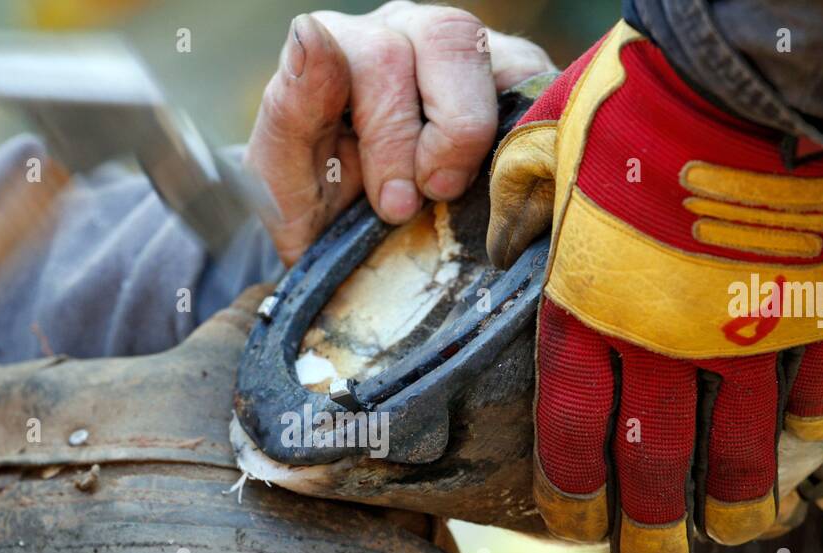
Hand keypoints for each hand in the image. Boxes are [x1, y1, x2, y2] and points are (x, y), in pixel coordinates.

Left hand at [246, 1, 551, 264]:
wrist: (358, 252)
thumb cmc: (317, 211)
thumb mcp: (283, 178)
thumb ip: (291, 106)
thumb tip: (310, 34)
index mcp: (341, 47)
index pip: (376, 54)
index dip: (391, 133)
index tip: (392, 203)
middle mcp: (404, 31)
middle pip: (442, 38)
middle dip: (434, 139)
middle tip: (411, 208)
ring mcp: (463, 50)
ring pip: (492, 52)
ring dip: (473, 136)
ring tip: (448, 196)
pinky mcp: (516, 76)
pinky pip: (538, 84)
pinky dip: (521, 139)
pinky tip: (490, 186)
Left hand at [487, 22, 822, 552]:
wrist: (752, 69)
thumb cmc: (641, 99)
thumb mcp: (549, 140)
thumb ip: (521, 198)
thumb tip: (502, 236)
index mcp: (589, 309)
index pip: (572, 428)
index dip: (572, 491)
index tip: (576, 524)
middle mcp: (664, 342)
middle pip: (652, 462)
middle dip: (650, 526)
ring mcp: (749, 335)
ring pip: (740, 448)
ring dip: (733, 502)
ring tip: (729, 535)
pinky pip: (820, 391)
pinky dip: (811, 426)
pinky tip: (801, 450)